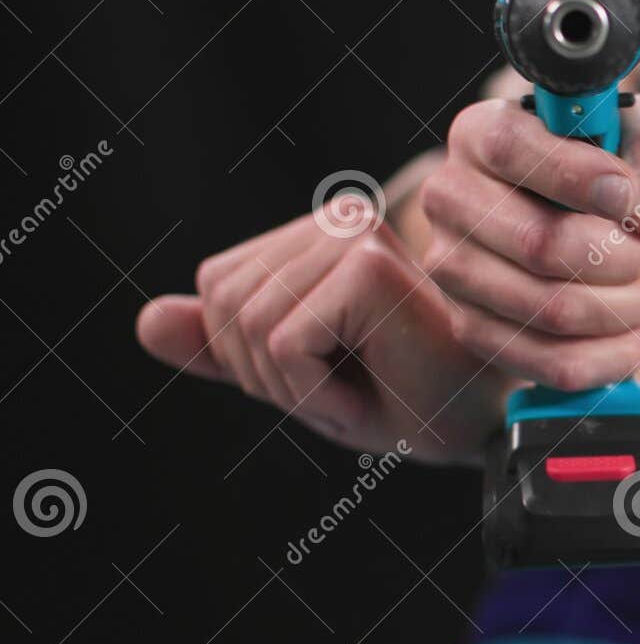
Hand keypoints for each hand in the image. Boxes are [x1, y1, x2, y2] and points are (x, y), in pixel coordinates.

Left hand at [135, 214, 515, 463]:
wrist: (488, 427)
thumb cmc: (410, 399)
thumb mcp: (297, 380)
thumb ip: (223, 347)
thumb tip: (147, 321)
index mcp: (323, 232)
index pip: (218, 287)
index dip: (252, 357)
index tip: (332, 373)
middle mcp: (340, 216)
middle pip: (224, 303)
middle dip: (269, 375)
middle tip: (348, 388)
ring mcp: (356, 233)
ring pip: (247, 324)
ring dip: (296, 388)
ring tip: (363, 387)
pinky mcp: (368, 263)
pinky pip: (282, 343)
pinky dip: (316, 392)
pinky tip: (372, 388)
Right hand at [419, 94, 639, 390]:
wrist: (564, 215)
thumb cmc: (602, 163)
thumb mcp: (635, 132)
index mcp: (479, 134)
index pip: (512, 151)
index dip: (580, 177)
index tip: (629, 196)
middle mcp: (450, 200)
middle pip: (539, 245)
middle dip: (622, 255)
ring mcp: (452, 271)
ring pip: (552, 312)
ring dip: (628, 306)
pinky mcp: (474, 330)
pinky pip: (556, 365)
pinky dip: (616, 354)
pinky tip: (638, 328)